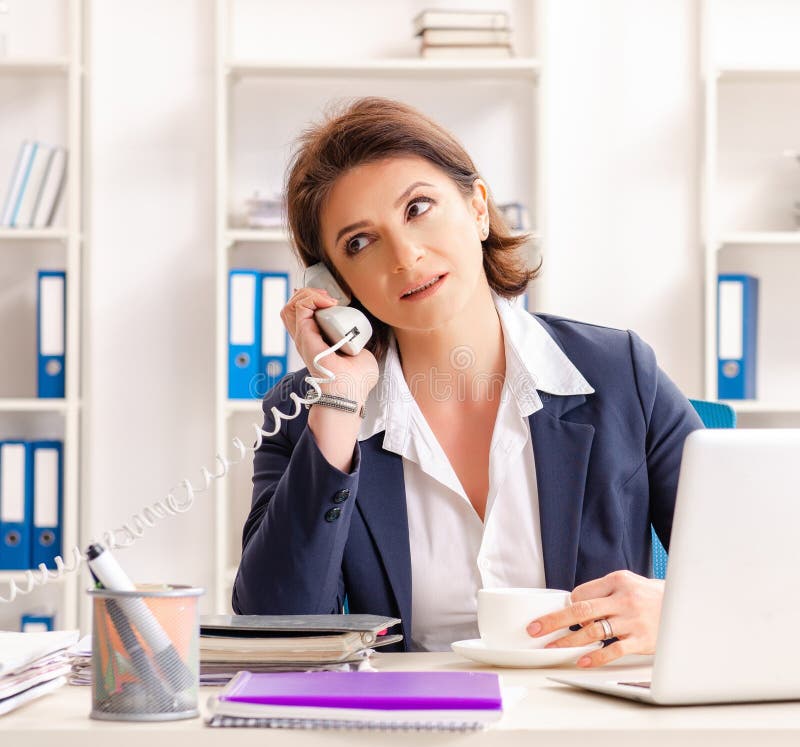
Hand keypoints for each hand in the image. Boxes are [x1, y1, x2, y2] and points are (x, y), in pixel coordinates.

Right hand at [281, 286, 377, 401]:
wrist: (350, 395)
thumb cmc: (356, 383)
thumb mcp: (362, 355)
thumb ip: (358, 345)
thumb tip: (360, 337)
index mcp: (318, 344)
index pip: (304, 316)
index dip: (315, 302)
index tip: (335, 303)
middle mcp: (307, 340)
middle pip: (294, 308)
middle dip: (309, 295)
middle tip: (329, 298)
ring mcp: (304, 339)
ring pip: (292, 306)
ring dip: (309, 294)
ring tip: (326, 298)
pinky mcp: (305, 338)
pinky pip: (300, 308)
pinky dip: (312, 298)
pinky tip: (327, 302)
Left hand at [526, 571, 663, 667]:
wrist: (686, 606)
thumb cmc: (651, 597)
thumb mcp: (628, 583)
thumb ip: (604, 592)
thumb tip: (576, 606)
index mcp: (617, 580)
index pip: (581, 592)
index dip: (567, 605)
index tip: (558, 616)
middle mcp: (623, 599)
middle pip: (581, 610)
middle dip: (553, 620)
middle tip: (534, 629)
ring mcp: (632, 620)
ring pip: (593, 631)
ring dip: (568, 641)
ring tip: (551, 647)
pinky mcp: (642, 640)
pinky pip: (614, 649)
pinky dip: (596, 657)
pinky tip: (581, 661)